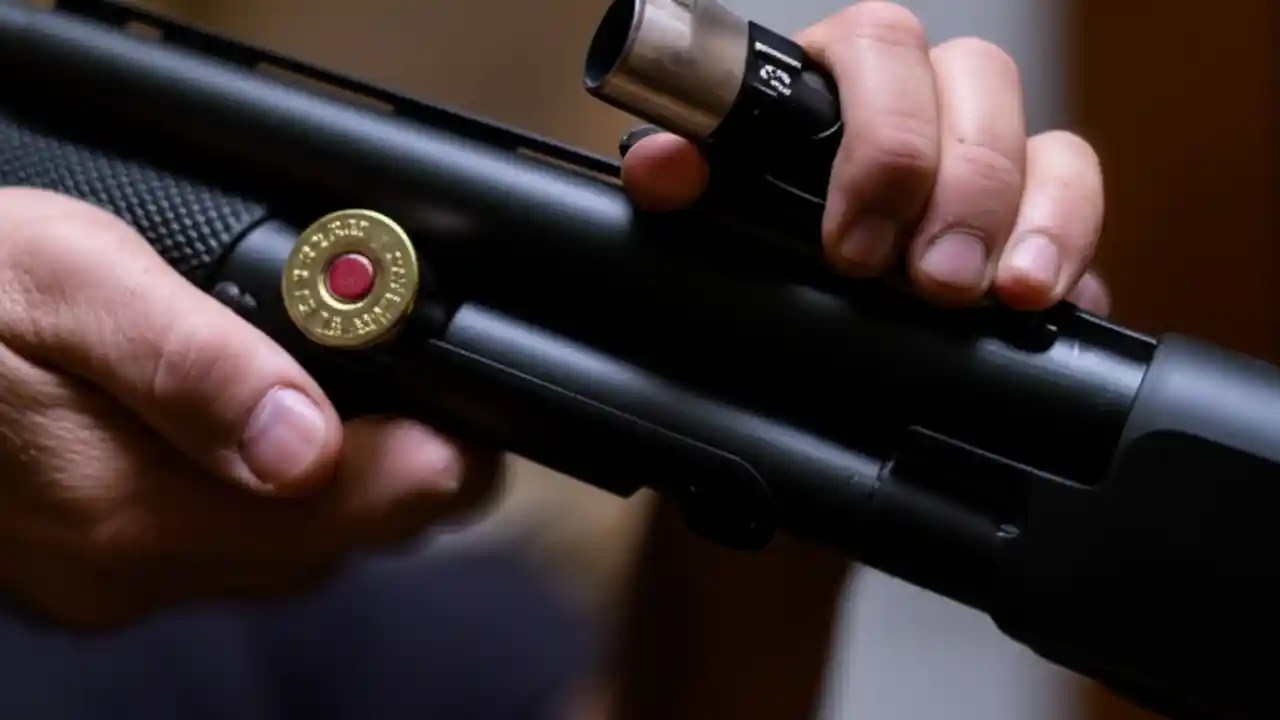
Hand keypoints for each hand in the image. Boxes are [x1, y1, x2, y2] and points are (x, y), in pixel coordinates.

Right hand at [0, 188, 496, 627]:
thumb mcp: (66, 282)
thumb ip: (190, 367)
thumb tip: (304, 442)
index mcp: (130, 502)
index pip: (331, 515)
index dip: (425, 477)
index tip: (483, 438)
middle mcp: (123, 566)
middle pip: (316, 550)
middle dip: (404, 496)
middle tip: (467, 438)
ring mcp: (102, 576)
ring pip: (275, 560)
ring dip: (350, 510)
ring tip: (410, 446)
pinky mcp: (85, 562)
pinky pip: (217, 554)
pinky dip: (279, 514)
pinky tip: (298, 466)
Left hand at [621, 1, 1110, 314]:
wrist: (826, 275)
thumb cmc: (772, 214)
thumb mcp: (721, 198)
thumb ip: (688, 177)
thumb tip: (660, 169)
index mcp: (846, 74)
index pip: (881, 48)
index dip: (880, 138)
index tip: (851, 244)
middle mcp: (931, 96)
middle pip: (979, 82)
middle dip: (960, 188)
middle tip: (931, 281)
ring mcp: (996, 149)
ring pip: (1050, 140)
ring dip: (1035, 218)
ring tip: (1005, 295)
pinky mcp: (1044, 211)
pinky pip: (1083, 208)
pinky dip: (1072, 250)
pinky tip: (1047, 299)